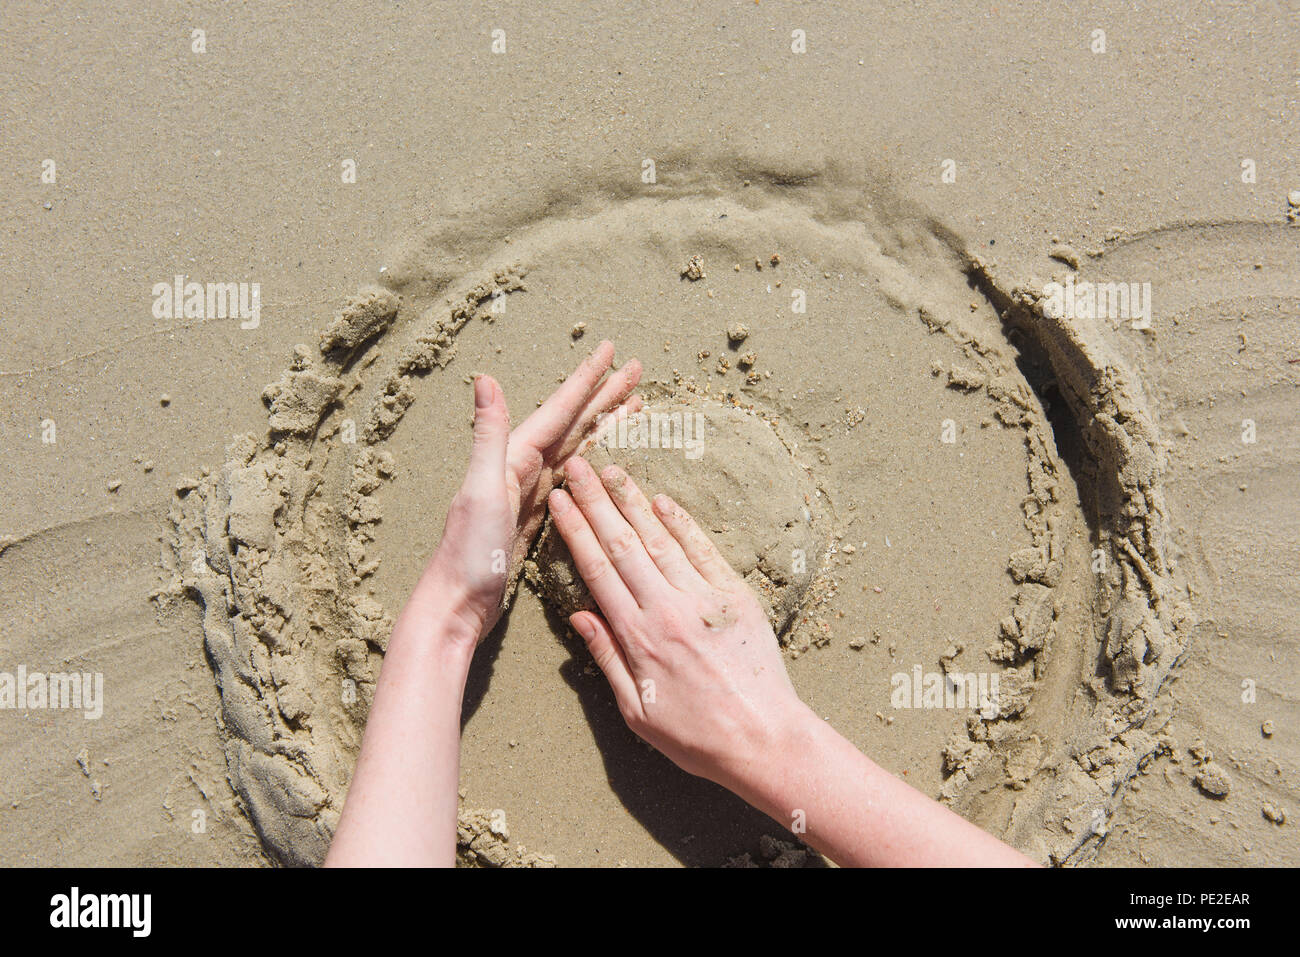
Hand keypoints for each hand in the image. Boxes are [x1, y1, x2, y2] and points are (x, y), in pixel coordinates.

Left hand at [411, 342, 641, 642]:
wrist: (454, 608)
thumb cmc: (467, 557)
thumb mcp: (479, 491)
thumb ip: (488, 435)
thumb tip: (484, 378)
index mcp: (511, 459)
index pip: (557, 411)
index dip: (585, 380)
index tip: (610, 350)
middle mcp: (518, 470)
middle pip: (571, 424)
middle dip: (603, 396)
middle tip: (636, 369)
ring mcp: (527, 495)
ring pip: (575, 448)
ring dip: (603, 426)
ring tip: (634, 406)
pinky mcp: (534, 519)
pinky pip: (571, 479)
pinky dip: (591, 462)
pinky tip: (605, 459)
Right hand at [547, 457, 807, 790]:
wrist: (763, 740)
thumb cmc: (696, 736)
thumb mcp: (635, 711)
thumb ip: (606, 658)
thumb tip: (579, 615)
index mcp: (637, 637)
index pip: (597, 569)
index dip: (575, 530)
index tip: (560, 500)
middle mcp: (666, 609)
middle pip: (622, 543)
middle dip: (596, 501)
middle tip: (578, 465)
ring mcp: (703, 599)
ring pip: (659, 539)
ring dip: (633, 501)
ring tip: (613, 470)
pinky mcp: (736, 597)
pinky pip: (703, 551)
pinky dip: (681, 523)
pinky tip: (662, 500)